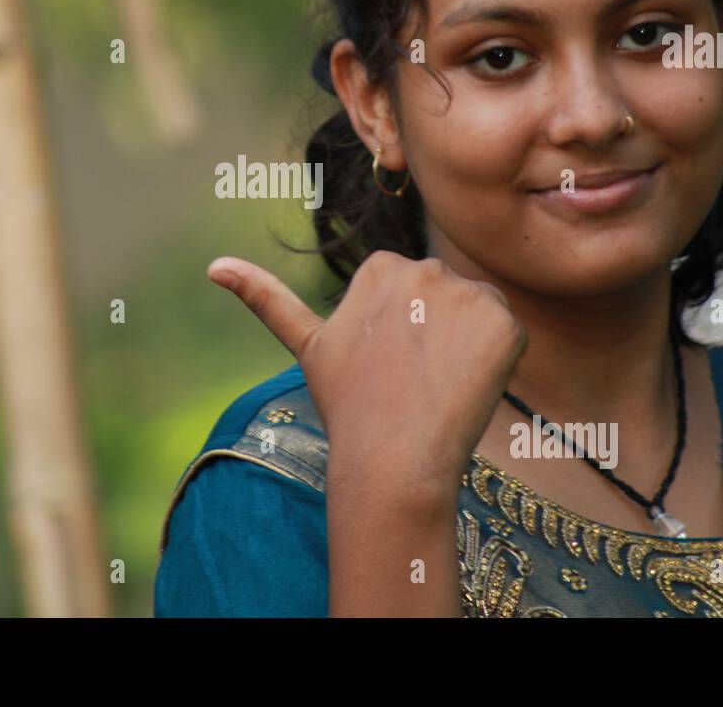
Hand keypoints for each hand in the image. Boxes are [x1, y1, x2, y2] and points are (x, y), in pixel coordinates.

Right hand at [206, 250, 526, 498]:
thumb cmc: (348, 406)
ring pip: (479, 315)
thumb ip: (265, 298)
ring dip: (468, 346)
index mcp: (379, 266)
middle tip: (413, 383)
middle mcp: (424, 267)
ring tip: (438, 385)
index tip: (389, 367)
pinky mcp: (503, 321)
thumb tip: (212, 265)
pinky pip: (510, 336)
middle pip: (447, 299)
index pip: (413, 291)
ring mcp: (466, 293)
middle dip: (438, 335)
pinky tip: (469, 386)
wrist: (393, 458)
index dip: (406, 334)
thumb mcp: (308, 345)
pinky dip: (498, 363)